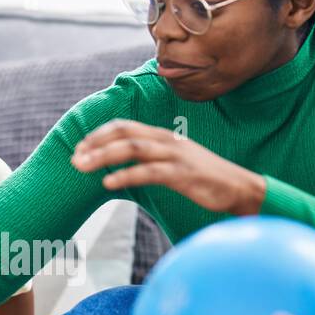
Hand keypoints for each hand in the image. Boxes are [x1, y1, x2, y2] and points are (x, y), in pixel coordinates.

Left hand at [71, 119, 264, 213]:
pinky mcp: (183, 174)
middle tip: (74, 158)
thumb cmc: (204, 178)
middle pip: (124, 135)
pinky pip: (149, 172)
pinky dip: (126, 175)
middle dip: (95, 145)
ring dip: (103, 157)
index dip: (99, 135)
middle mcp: (167, 141)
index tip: (80, 148)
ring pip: (133, 149)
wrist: (240, 188)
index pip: (125, 127)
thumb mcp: (174, 163)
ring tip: (82, 168)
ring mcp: (176, 156)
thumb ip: (150, 160)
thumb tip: (122, 166)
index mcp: (163, 136)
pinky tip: (108, 183)